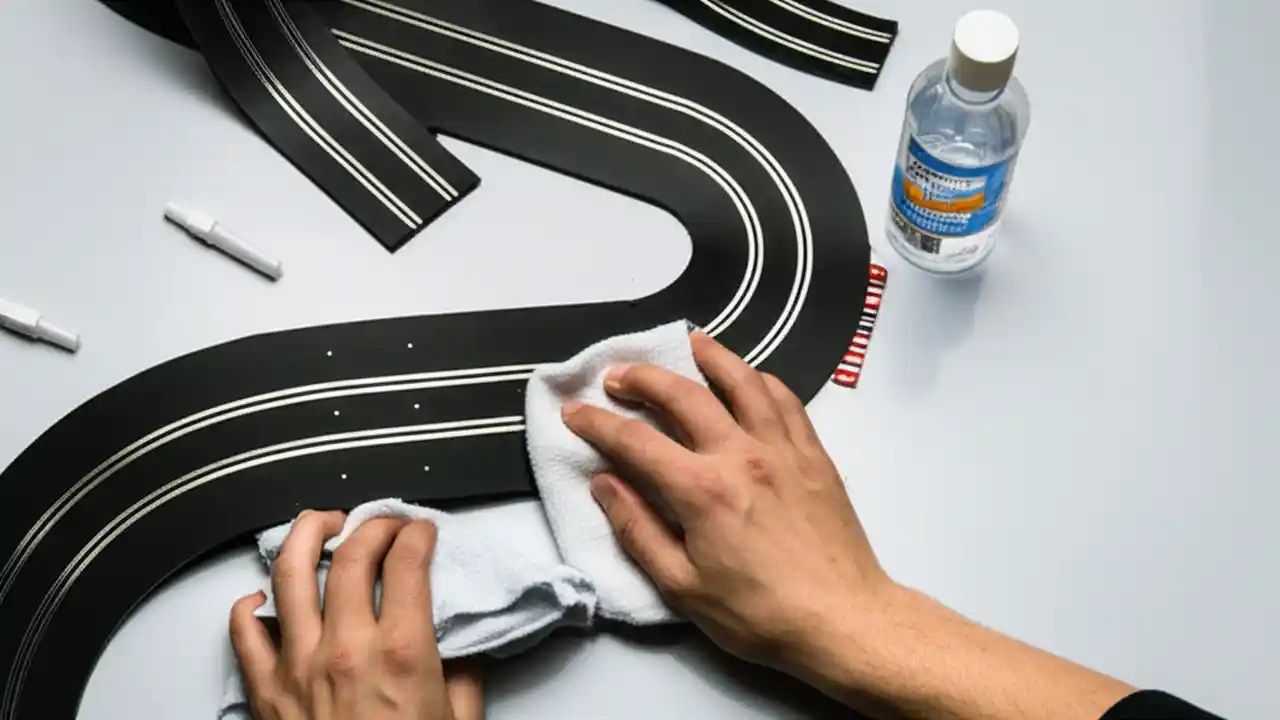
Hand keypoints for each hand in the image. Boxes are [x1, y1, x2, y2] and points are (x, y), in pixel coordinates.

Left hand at [229, 512, 483, 719]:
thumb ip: (462, 673)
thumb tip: (460, 642)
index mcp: (402, 652)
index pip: (406, 561)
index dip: (416, 533)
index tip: (422, 531)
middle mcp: (346, 649)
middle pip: (350, 554)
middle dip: (371, 524)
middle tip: (383, 522)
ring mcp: (299, 666)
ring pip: (289, 573)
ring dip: (305, 535)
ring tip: (321, 525)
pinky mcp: (267, 692)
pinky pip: (245, 631)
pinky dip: (251, 605)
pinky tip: (265, 597)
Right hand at [561, 332, 890, 677]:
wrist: (843, 620)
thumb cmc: (759, 614)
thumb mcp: (682, 586)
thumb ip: (638, 529)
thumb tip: (604, 484)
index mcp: (702, 490)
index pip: (635, 441)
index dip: (596, 422)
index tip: (573, 410)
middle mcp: (742, 455)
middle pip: (684, 395)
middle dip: (643, 377)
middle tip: (617, 374)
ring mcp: (783, 449)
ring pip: (742, 381)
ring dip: (709, 355)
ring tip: (687, 342)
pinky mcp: (814, 455)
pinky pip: (785, 400)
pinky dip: (760, 379)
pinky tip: (748, 378)